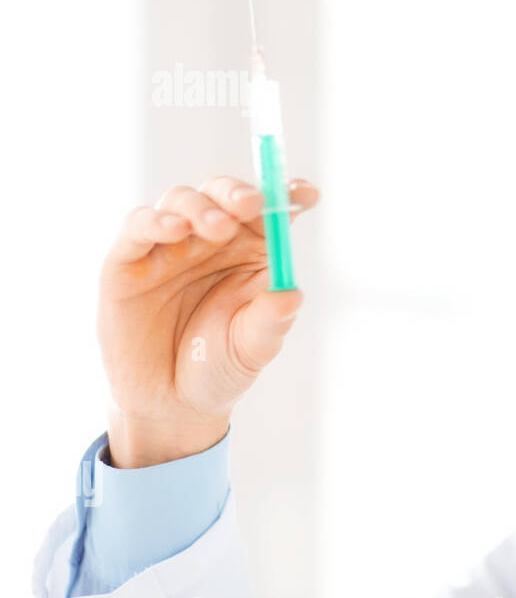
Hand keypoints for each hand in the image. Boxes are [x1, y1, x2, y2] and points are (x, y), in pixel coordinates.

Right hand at [98, 175, 319, 467]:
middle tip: (252, 204)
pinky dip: (155, 221)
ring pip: (182, 201)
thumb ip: (270, 322)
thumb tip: (292, 295)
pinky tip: (174, 230)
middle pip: (224, 196)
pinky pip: (138, 228)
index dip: (288, 196)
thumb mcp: (251, 350)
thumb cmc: (220, 367)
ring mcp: (169, 247)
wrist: (169, 404)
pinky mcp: (128, 261)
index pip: (272, 212)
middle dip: (239, 193)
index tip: (306, 194)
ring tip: (218, 227)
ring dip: (201, 207)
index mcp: (252, 252)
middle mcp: (212, 241)